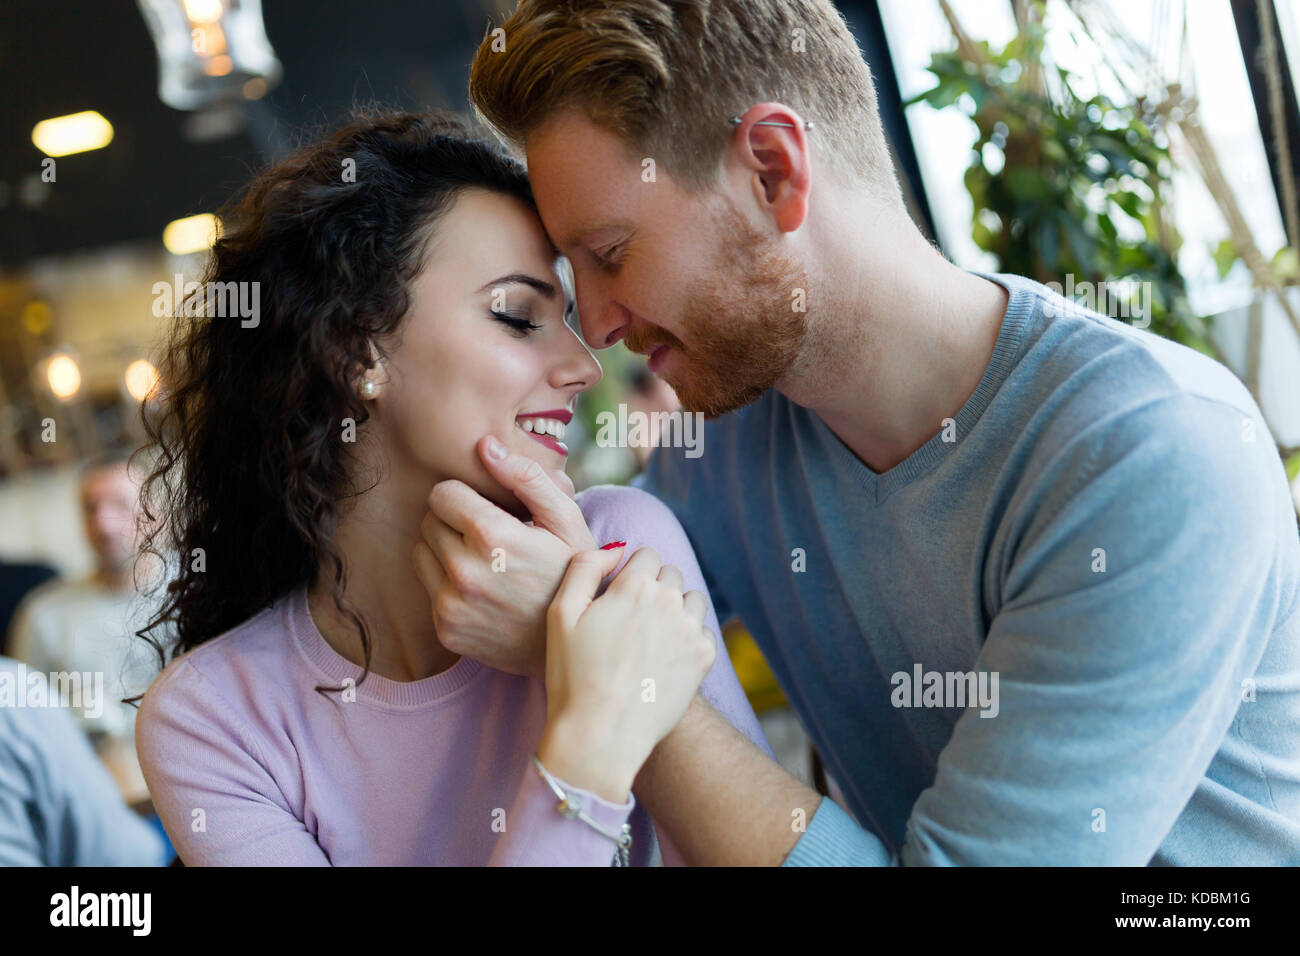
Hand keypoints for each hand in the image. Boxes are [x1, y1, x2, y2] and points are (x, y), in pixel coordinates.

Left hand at [411, 435, 597, 678]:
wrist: (574, 643)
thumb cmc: (574, 573)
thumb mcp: (566, 520)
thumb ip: (526, 477)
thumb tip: (484, 446)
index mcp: (492, 537)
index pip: (442, 493)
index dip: (466, 496)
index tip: (490, 509)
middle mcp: (464, 572)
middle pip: (429, 520)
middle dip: (455, 521)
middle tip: (491, 537)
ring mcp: (451, 605)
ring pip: (422, 552)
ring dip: (445, 550)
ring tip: (485, 562)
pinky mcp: (445, 629)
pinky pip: (427, 588)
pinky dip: (448, 584)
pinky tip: (484, 590)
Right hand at [538, 545, 715, 801]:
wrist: (600, 735)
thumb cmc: (573, 676)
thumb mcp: (561, 613)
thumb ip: (585, 567)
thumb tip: (615, 549)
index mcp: (635, 585)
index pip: (647, 554)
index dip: (631, 572)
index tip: (618, 596)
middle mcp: (669, 601)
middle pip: (671, 574)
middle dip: (654, 587)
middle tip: (631, 620)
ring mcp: (690, 630)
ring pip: (692, 600)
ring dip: (675, 609)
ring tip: (650, 638)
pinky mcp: (703, 658)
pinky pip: (703, 632)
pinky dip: (688, 638)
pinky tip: (665, 658)